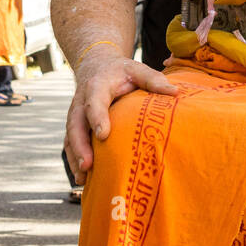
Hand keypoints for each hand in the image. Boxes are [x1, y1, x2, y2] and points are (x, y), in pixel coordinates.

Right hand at [65, 48, 177, 184]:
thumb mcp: (137, 70)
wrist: (97, 67)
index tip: (103, 135)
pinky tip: (83, 179)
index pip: (94, 102)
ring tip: (83, 179)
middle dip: (80, 146)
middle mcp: (81, 102)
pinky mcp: (76, 126)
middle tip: (88, 165)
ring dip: (75, 158)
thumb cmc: (121, 72)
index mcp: (97, 86)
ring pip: (70, 137)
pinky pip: (71, 144)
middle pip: (75, 124)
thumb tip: (175, 92)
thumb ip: (153, 80)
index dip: (97, 118)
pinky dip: (74, 161)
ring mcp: (76, 115)